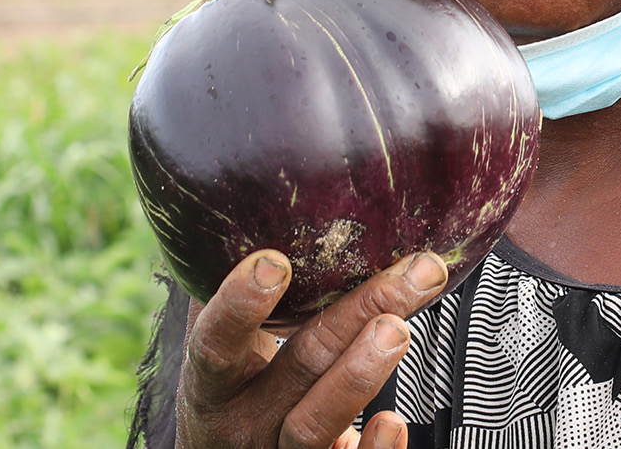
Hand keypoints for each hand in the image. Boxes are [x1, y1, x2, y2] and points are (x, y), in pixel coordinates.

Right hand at [176, 248, 448, 448]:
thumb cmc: (232, 387)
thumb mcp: (221, 345)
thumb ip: (227, 283)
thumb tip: (249, 195)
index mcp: (212, 383)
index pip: (216, 343)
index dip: (240, 305)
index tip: (274, 261)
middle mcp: (240, 425)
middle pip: (296, 370)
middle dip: (354, 318)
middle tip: (408, 275)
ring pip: (314, 426)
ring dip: (361, 373)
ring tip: (401, 327)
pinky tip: (395, 421)